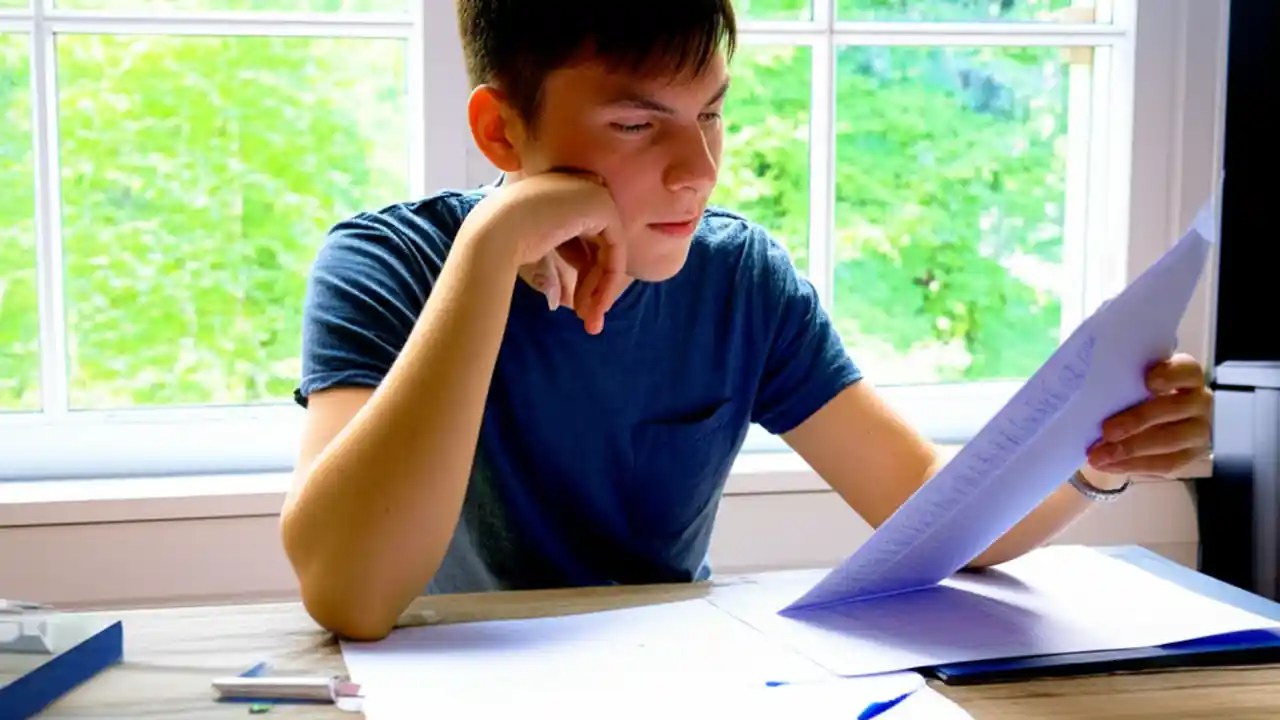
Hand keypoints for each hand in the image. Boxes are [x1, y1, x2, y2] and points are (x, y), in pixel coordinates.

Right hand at [463, 170, 627, 334]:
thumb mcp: (535, 257)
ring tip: (591, 322)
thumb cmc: (502, 248)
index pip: (578, 237)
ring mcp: (589, 190)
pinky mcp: (601, 204)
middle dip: (593, 285)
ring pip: (608, 249)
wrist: (492, 235)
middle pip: (595, 244)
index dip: (580, 273)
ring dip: (600, 289)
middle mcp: (574, 186)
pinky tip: (597, 306)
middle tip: (589, 320)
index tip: (574, 304)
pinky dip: (608, 280)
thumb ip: (553, 268)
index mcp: (555, 193)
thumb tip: (562, 298)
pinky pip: (616, 248)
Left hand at [1086, 353, 1212, 476]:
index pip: (1187, 370)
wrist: (1149, 423)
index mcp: (1187, 376)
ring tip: (1099, 455)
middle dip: (1138, 420)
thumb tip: (1090, 384)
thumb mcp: (1132, 381)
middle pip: (1175, 408)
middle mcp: (1200, 401)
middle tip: (1106, 431)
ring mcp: (1199, 431)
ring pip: (1170, 440)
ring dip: (1131, 449)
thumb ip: (1122, 379)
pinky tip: (1108, 465)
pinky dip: (1133, 466)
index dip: (1171, 374)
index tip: (1148, 380)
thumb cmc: (1136, 394)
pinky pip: (1165, 464)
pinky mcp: (1191, 456)